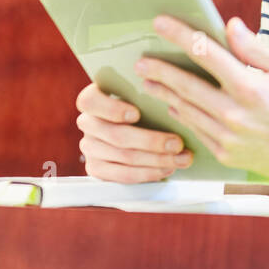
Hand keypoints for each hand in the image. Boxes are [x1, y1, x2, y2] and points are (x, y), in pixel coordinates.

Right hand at [75, 83, 194, 182]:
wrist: (133, 128)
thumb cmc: (141, 104)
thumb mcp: (139, 94)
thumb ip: (147, 93)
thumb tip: (171, 95)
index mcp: (92, 99)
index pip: (90, 102)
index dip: (112, 109)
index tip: (137, 114)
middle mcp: (87, 123)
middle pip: (116, 135)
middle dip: (152, 141)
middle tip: (178, 144)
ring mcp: (89, 147)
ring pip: (124, 157)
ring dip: (157, 160)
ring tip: (181, 159)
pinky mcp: (96, 168)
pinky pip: (123, 175)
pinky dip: (149, 173)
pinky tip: (167, 169)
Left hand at [134, 15, 268, 184]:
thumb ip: (254, 48)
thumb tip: (229, 25)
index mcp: (250, 87)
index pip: (206, 53)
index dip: (180, 35)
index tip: (160, 23)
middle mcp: (234, 113)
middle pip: (185, 85)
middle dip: (159, 70)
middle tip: (141, 60)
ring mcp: (227, 137)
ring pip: (185, 110)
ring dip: (164, 93)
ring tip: (148, 80)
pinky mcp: (224, 154)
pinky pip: (195, 130)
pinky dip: (181, 115)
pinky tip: (173, 105)